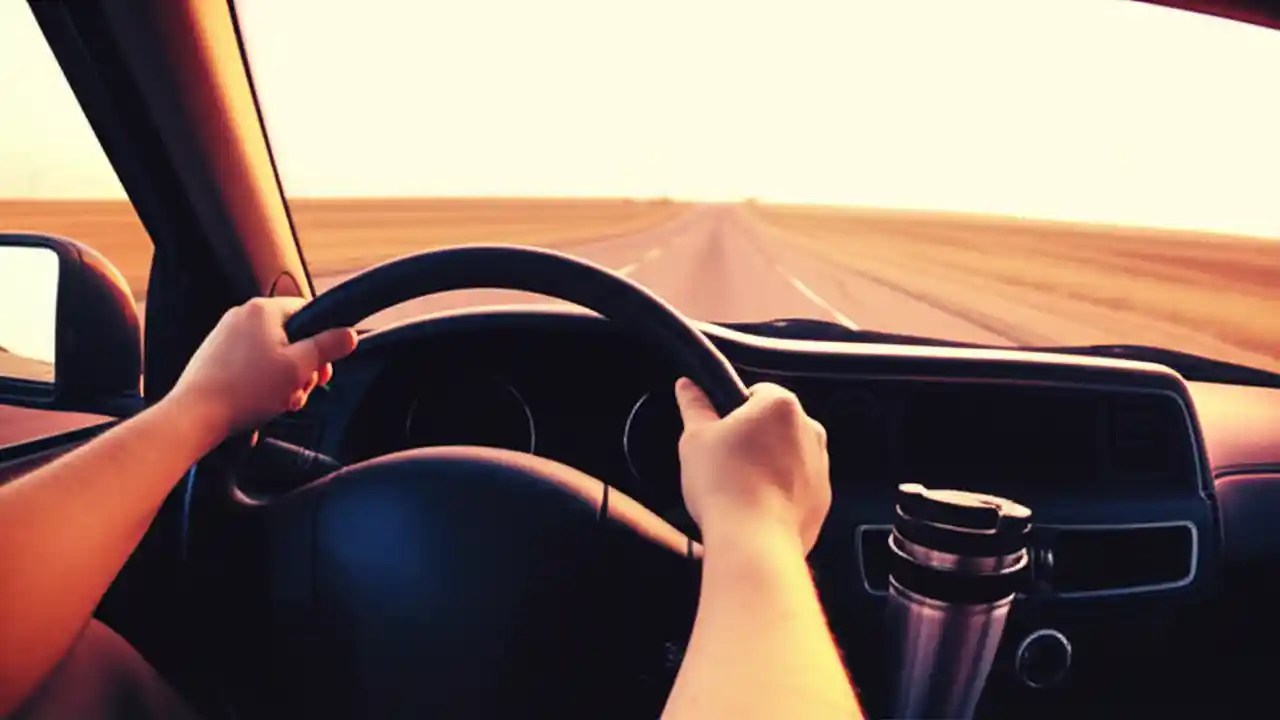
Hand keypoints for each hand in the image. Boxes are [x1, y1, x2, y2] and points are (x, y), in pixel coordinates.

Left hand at [169, 297, 357, 438]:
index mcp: (263, 309)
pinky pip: (252, 362)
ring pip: (273, 352)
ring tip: (281, 401)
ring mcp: (226, 335)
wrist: (195, 415)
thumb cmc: (246, 389)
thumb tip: (350, 334)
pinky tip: (262, 402)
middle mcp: (242, 315)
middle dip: (304, 366)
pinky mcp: (216, 355)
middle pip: (292, 335)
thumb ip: (328, 347)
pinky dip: (263, 380)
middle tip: (303, 390)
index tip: (324, 369)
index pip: (309, 312)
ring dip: (285, 378)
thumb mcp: (298, 368)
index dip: (324, 341)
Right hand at [674, 378, 830, 552]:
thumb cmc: (727, 487)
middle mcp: (810, 431)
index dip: (733, 410)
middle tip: (726, 459)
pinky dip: (780, 491)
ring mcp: (821, 466)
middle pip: (775, 424)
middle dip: (753, 438)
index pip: (756, 392)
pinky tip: (756, 504)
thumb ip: (694, 405)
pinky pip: (798, 485)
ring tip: (739, 485)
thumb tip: (688, 388)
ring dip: (768, 464)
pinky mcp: (822, 498)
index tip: (720, 429)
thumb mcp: (696, 439)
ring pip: (788, 455)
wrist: (754, 541)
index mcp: (780, 406)